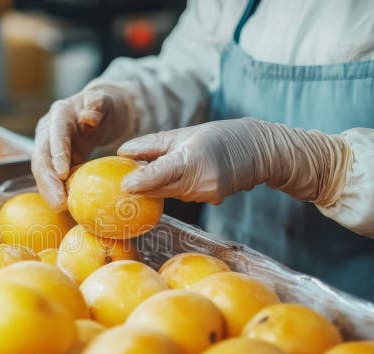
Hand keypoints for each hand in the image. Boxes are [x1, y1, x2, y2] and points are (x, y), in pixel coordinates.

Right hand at [32, 82, 137, 210]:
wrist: (102, 111)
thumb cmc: (106, 106)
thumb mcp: (107, 101)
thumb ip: (98, 103)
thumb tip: (88, 116)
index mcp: (60, 113)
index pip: (55, 134)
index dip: (57, 154)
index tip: (62, 174)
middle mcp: (48, 129)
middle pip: (42, 156)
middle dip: (48, 181)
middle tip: (58, 202)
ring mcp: (48, 145)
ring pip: (42, 169)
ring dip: (48, 190)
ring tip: (59, 207)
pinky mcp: (53, 160)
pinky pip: (50, 177)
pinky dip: (54, 191)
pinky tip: (62, 206)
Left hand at [119, 118, 350, 206]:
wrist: (260, 151)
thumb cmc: (221, 136)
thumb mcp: (186, 133)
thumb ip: (153, 144)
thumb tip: (123, 152)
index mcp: (193, 159)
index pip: (162, 173)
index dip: (141, 181)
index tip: (122, 185)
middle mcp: (200, 181)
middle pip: (159, 188)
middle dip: (137, 187)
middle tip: (112, 184)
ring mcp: (206, 194)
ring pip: (168, 193)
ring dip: (151, 187)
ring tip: (131, 179)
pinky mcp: (210, 200)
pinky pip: (180, 195)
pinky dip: (169, 189)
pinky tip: (160, 182)